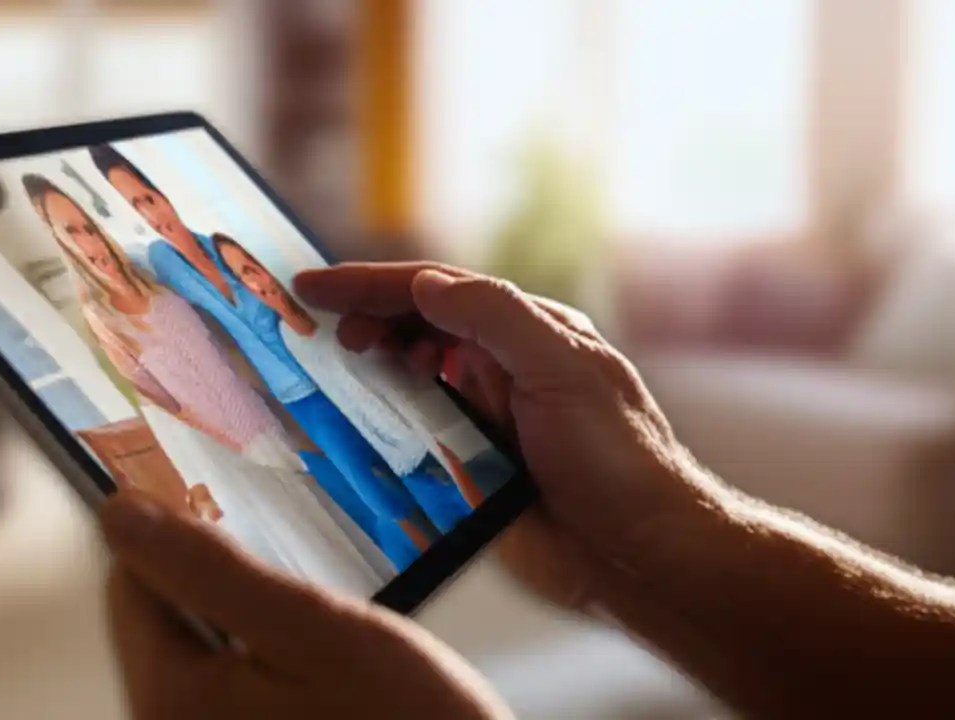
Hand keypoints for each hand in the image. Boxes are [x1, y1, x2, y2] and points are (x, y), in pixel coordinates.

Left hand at [102, 489, 512, 719]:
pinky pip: (233, 690)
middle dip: (215, 581)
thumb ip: (209, 570)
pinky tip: (320, 659)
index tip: (216, 498)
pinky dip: (266, 660)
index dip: (171, 531)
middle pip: (161, 625)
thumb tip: (125, 519)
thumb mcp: (311, 627)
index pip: (126, 585)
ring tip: (314, 611)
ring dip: (246, 619)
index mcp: (175, 702)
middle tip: (285, 557)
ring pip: (201, 655)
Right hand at [295, 263, 713, 609]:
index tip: (311, 287)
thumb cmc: (618, 459)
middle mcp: (504, 369)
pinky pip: (416, 439)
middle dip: (365, 321)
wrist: (644, 555)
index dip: (371, 283)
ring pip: (411, 381)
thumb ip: (496, 319)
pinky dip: (380, 427)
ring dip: (368, 371)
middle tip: (320, 336)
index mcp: (528, 333)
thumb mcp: (562, 371)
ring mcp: (487, 420)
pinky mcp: (475, 471)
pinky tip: (356, 431)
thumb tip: (425, 284)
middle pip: (418, 328)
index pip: (437, 291)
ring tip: (328, 375)